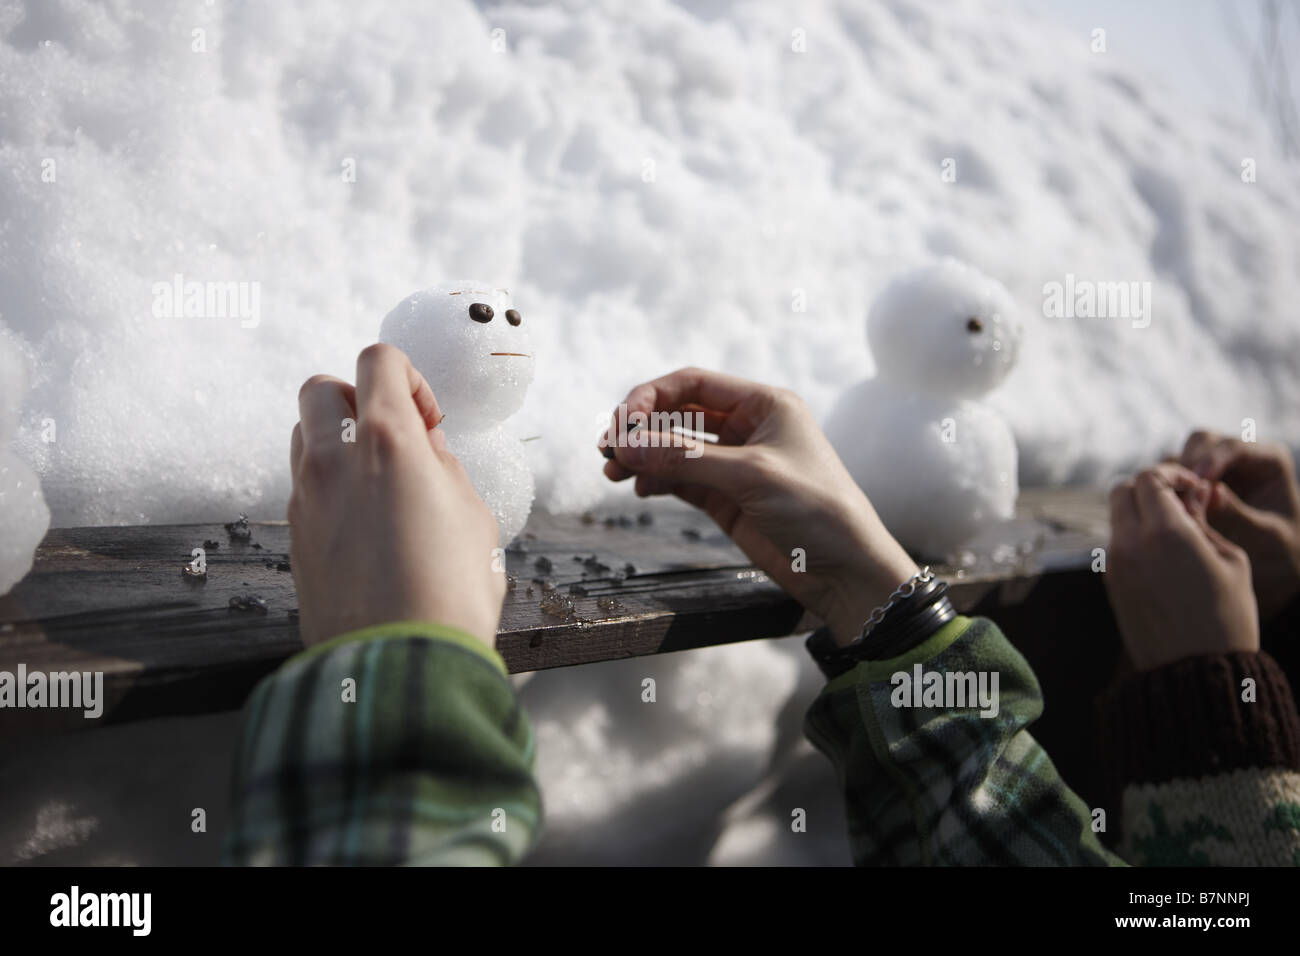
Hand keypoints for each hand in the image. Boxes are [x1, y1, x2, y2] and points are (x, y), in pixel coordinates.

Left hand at [289, 344, 504, 647]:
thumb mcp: (473, 516)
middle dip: (358, 400)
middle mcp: (333, 461)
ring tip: (379, 483)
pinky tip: (366, 525)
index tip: (429, 418)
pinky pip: (305, 487)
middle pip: (322, 388)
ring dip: (337, 441)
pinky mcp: (295, 538)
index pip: (378, 360)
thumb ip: (443, 466)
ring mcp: (305, 500)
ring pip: (304, 436)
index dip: (409, 377)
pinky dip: (330, 486)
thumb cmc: (452, 591)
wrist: (400, 664)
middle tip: (395, 440)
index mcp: (386, 441)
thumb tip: (424, 446)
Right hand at [599, 367, 918, 645]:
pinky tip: (639, 487)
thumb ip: (685, 460)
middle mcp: (748, 427)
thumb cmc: (817, 511)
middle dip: (641, 428)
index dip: (650, 397)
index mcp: (764, 404)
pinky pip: (680, 478)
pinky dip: (656, 479)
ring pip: (674, 449)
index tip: (621, 423)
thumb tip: (626, 445)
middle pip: (678, 414)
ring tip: (612, 472)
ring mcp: (735, 464)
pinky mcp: (727, 498)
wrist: (847, 571)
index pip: (693, 384)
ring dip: (642, 456)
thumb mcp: (751, 476)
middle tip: (607, 448)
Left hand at [1105, 463, 1257, 670]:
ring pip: (1116, 517)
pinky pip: (1116, 544)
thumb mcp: (1232, 560)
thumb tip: (1190, 497)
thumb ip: (1204, 521)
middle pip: (1121, 490)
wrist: (1196, 673)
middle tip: (1179, 503)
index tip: (1192, 488)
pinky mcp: (1109, 583)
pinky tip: (1163, 556)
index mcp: (1163, 532)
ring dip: (1140, 513)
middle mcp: (1129, 544)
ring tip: (1176, 532)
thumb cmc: (1227, 617)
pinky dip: (1133, 537)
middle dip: (1148, 488)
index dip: (1171, 474)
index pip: (1149, 478)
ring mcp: (1114, 565)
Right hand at [1178, 430, 1299, 620]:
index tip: (1196, 485)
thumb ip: (1241, 515)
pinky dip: (1165, 490)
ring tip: (1171, 507)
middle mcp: (1239, 459)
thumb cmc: (1280, 556)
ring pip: (1181, 455)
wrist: (1275, 573)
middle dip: (1187, 464)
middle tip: (1179, 495)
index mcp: (1268, 462)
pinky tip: (1165, 514)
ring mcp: (1215, 471)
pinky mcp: (1194, 486)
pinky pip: (1171, 477)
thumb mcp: (1266, 538)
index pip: (1234, 446)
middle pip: (1202, 441)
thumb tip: (1211, 492)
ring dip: (1172, 478)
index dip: (1212, 460)